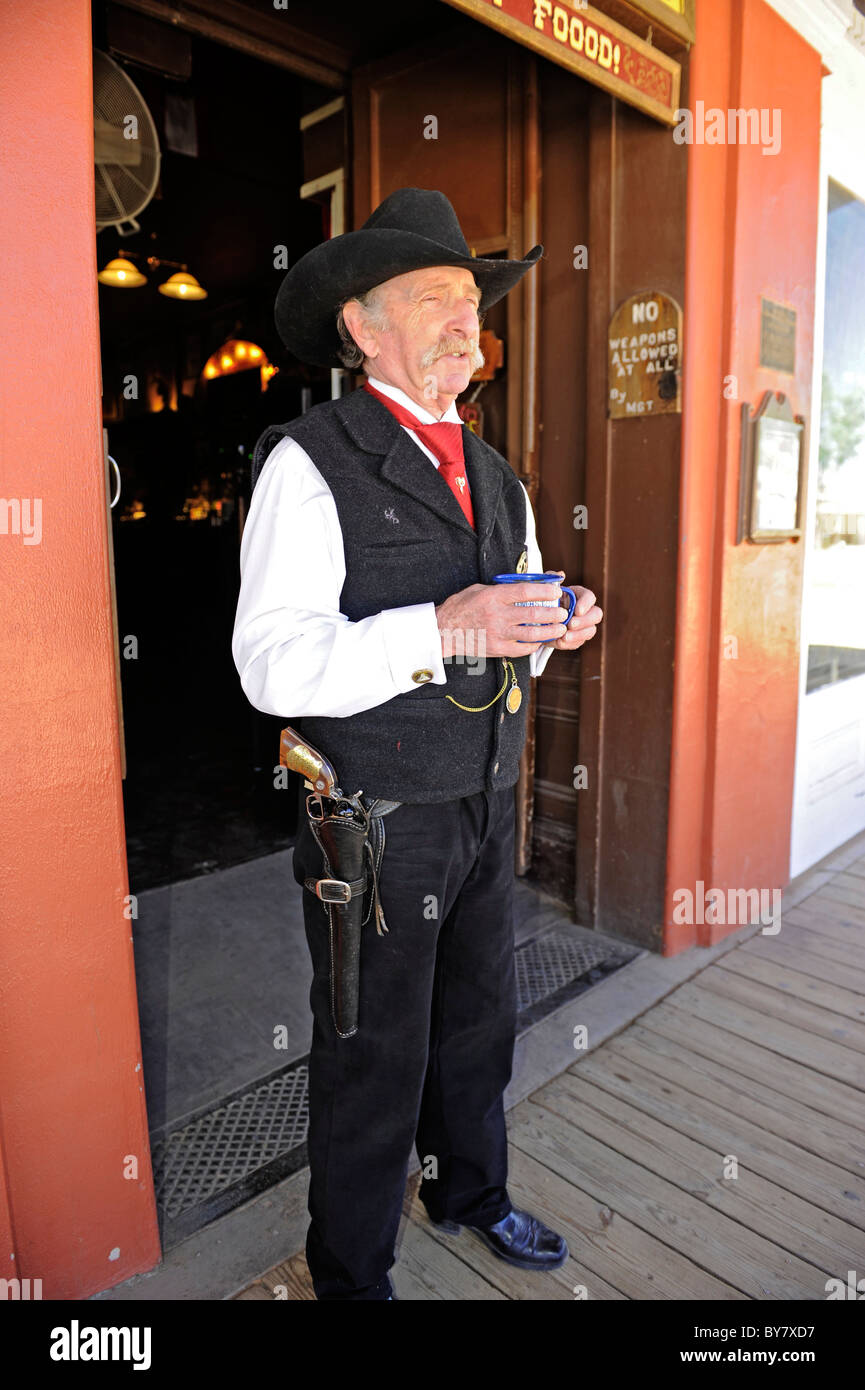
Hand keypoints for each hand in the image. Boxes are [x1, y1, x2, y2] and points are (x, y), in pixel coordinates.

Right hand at [434, 579, 574, 657]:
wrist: (444, 630)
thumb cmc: (463, 606)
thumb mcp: (481, 589)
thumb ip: (504, 587)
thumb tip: (530, 583)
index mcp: (494, 596)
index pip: (525, 591)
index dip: (544, 591)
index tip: (556, 592)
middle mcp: (497, 615)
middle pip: (533, 613)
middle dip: (553, 613)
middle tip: (563, 613)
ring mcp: (498, 633)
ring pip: (532, 633)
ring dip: (550, 631)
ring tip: (560, 628)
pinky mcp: (497, 648)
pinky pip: (522, 649)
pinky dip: (534, 645)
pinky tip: (541, 640)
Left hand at [546, 572, 601, 651]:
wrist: (535, 619)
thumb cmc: (542, 601)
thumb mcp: (543, 588)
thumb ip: (551, 579)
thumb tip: (560, 574)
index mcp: (579, 596)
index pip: (590, 597)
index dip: (586, 603)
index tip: (577, 610)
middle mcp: (585, 611)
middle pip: (596, 615)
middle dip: (585, 621)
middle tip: (571, 624)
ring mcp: (583, 626)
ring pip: (591, 631)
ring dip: (578, 635)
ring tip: (564, 637)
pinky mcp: (577, 638)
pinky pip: (579, 643)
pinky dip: (569, 644)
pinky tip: (559, 642)